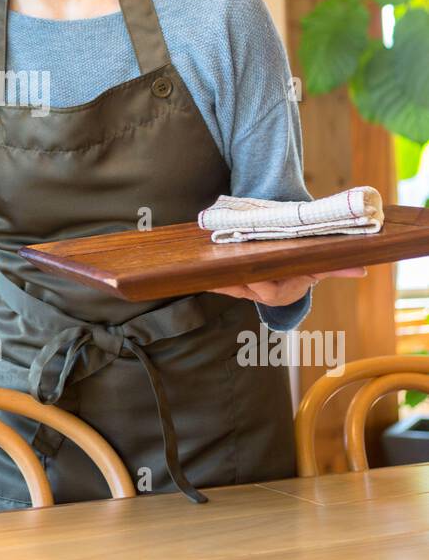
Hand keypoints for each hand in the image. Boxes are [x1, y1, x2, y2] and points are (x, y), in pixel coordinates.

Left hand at [209, 265, 368, 304]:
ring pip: (230, 286)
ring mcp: (247, 291)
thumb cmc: (302, 265)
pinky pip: (221, 285)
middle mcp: (263, 294)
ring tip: (207, 268)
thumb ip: (336, 267)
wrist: (287, 270)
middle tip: (224, 265)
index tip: (253, 270)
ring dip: (218, 279)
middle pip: (245, 287)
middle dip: (234, 278)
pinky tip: (199, 274)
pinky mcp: (234, 285)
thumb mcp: (316, 265)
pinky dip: (211, 280)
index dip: (259, 281)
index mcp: (282, 292)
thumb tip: (361, 269)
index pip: (268, 290)